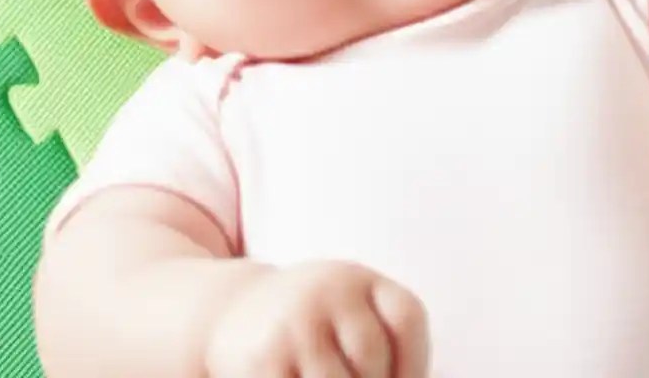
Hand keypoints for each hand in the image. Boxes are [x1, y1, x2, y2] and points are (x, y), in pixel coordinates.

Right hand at [205, 261, 429, 377]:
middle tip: (356, 377)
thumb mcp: (349, 311)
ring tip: (327, 375)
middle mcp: (326, 292)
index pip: (406, 318)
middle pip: (372, 356)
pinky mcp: (265, 360)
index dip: (415, 362)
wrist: (233, 310)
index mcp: (359, 280)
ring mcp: (294, 324)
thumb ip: (381, 344)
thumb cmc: (312, 322)